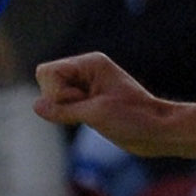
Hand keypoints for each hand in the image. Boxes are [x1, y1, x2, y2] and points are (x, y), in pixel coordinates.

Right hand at [35, 50, 191, 155]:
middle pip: (47, 81)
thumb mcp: (96, 114)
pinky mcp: (87, 102)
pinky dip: (68, 116)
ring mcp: (86, 86)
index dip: (57, 91)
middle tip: (89, 108)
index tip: (82, 100)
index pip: (48, 72)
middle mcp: (86, 71)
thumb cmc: (135, 119)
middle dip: (59, 100)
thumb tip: (37, 106)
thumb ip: (62, 110)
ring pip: (52, 96)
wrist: (159, 131)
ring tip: (92, 115)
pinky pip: (61, 107)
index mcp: (90, 63)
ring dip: (65, 110)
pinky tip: (89, 120)